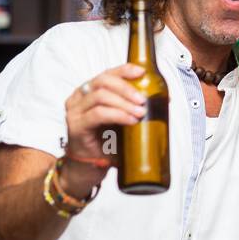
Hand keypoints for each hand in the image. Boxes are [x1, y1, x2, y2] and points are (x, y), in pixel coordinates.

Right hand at [62, 63, 146, 195]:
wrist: (89, 169)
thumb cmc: (107, 143)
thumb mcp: (122, 120)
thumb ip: (133, 107)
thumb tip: (164, 99)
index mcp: (88, 92)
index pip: (106, 74)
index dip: (124, 70)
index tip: (142, 72)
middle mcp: (78, 98)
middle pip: (102, 81)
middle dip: (127, 88)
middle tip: (143, 100)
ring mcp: (75, 112)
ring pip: (100, 96)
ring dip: (124, 102)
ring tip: (140, 112)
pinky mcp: (76, 127)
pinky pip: (98, 114)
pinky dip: (118, 115)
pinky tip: (130, 121)